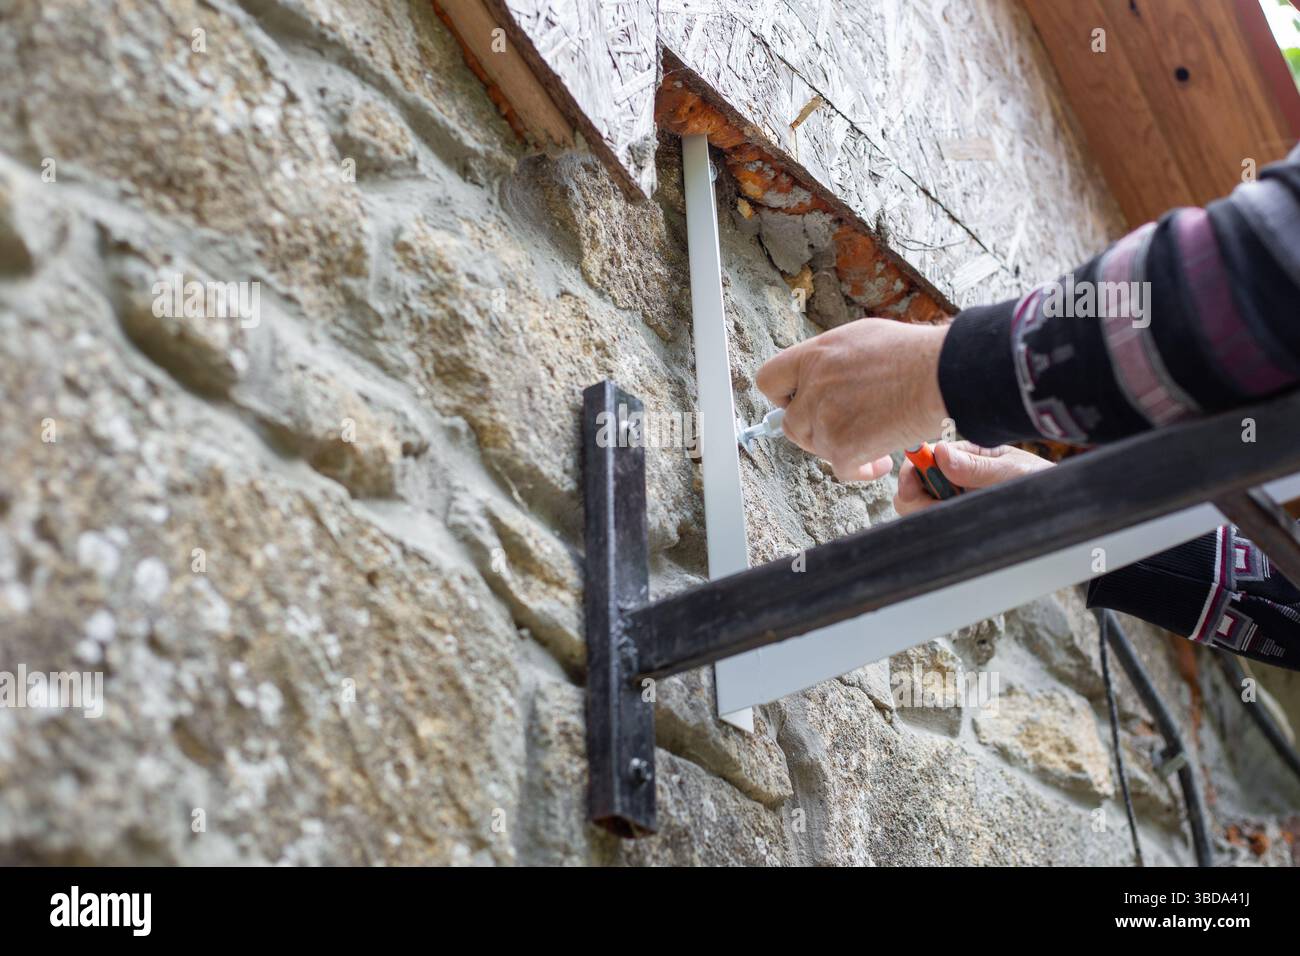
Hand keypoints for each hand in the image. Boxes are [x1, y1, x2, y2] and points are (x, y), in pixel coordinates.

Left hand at [756, 318, 950, 480]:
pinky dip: (860, 470)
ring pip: (816, 447)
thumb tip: (824, 376)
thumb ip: (832, 361)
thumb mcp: (862, 339)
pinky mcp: (843, 446)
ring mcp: (826, 417)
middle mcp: (814, 386)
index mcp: (815, 356)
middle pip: (790, 423)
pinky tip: (880, 461)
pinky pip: (841, 469)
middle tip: (841, 429)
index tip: (796, 404)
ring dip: (838, 449)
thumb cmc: (914, 354)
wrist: (943, 374)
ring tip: (869, 440)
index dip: (781, 397)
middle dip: (813, 430)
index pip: (769, 381)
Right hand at [894, 441, 1052, 515]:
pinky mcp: (960, 518)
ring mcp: (956, 499)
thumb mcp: (1010, 469)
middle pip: (914, 489)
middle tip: (935, 510)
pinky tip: (960, 526)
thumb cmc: (1040, 479)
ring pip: (922, 509)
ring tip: (957, 515)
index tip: (910, 491)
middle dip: (916, 500)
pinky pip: (939, 525)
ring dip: (930, 515)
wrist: (1062, 504)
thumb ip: (975, 465)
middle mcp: (954, 477)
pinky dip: (941, 528)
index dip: (910, 474)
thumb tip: (941, 454)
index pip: (922, 460)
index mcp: (962, 455)